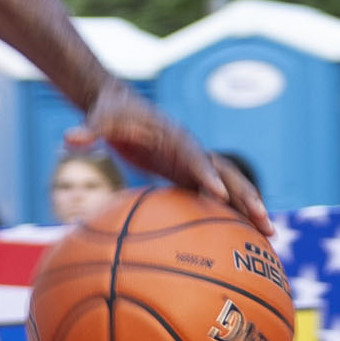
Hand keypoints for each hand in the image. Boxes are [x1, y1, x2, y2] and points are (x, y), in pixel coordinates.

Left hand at [66, 80, 272, 231]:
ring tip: (270, 235)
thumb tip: (70, 138)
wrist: (121, 104)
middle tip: (263, 221)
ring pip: (229, 185)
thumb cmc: (111, 112)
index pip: (194, 156)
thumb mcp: (99, 118)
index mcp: (173, 136)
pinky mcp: (188, 172)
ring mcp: (193, 161)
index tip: (218, 194)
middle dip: (245, 196)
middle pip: (226, 174)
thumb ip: (89, 129)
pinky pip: (214, 194)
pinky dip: (231, 212)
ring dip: (249, 207)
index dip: (205, 174)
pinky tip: (244, 236)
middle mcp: (191, 149)